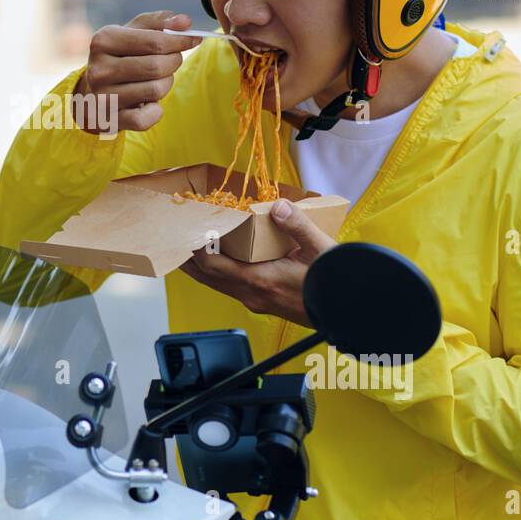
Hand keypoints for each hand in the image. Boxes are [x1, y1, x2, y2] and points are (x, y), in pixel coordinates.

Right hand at [74, 11, 200, 133]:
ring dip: (165, 84)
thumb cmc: (120, 57)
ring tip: (156, 80)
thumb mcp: (133, 32)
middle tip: (171, 61)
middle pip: (158, 66)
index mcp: (103, 41)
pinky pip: (146, 118)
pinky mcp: (110, 120)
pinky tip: (149, 103)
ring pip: (156, 90)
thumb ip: (159, 23)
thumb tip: (185, 22)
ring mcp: (103, 97)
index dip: (181, 40)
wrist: (92, 94)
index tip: (194, 39)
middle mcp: (99, 69)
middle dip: (173, 62)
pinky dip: (155, 111)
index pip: (155, 41)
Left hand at [179, 198, 336, 325]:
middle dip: (187, 258)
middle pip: (207, 277)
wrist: (348, 312)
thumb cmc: (336, 285)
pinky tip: (218, 260)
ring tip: (185, 247)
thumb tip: (278, 207)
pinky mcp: (263, 302)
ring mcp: (256, 301)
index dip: (194, 248)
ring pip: (216, 284)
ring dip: (199, 266)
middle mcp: (253, 295)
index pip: (213, 266)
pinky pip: (229, 286)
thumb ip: (297, 226)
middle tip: (172, 238)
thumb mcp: (321, 249)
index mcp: (261, 281)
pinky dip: (216, 272)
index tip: (183, 230)